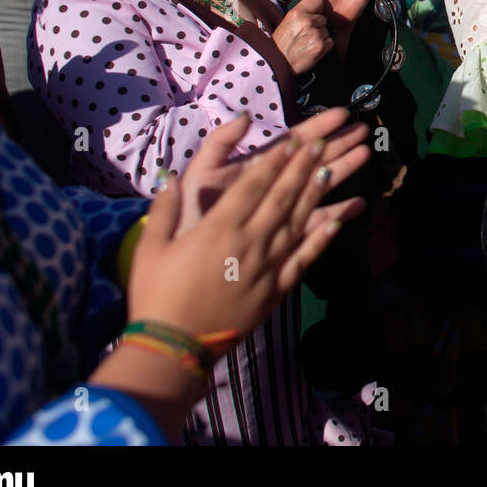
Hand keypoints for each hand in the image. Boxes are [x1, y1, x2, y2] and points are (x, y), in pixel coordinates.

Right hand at [126, 122, 369, 342]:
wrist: (174, 347)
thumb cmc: (157, 294)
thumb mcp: (150, 247)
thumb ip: (163, 208)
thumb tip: (171, 178)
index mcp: (218, 227)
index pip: (254, 184)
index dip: (276, 159)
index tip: (294, 140)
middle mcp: (249, 241)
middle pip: (282, 196)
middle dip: (302, 167)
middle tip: (320, 144)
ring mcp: (267, 266)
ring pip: (298, 222)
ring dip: (315, 194)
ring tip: (331, 170)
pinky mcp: (277, 289)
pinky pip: (304, 259)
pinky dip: (322, 239)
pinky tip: (336, 222)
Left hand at [175, 107, 369, 235]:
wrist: (182, 258)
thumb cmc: (189, 214)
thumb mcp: (201, 171)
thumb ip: (221, 143)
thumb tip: (246, 115)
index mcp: (256, 168)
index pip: (292, 142)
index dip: (316, 127)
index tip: (340, 114)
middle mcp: (272, 187)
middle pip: (311, 161)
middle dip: (338, 144)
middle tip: (363, 130)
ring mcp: (281, 212)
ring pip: (318, 188)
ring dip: (342, 171)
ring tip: (366, 155)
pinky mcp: (285, 239)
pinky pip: (315, 225)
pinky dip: (337, 216)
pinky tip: (357, 206)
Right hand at [272, 0, 333, 74]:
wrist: (279, 63)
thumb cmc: (281, 45)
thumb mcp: (286, 23)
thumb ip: (301, 14)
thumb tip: (314, 10)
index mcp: (296, 13)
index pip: (317, 1)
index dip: (317, 8)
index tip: (314, 12)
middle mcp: (307, 22)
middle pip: (323, 18)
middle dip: (317, 25)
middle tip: (305, 33)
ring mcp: (316, 34)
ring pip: (326, 30)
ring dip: (320, 36)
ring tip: (307, 42)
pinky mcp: (322, 46)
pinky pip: (330, 41)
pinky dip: (324, 46)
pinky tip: (311, 48)